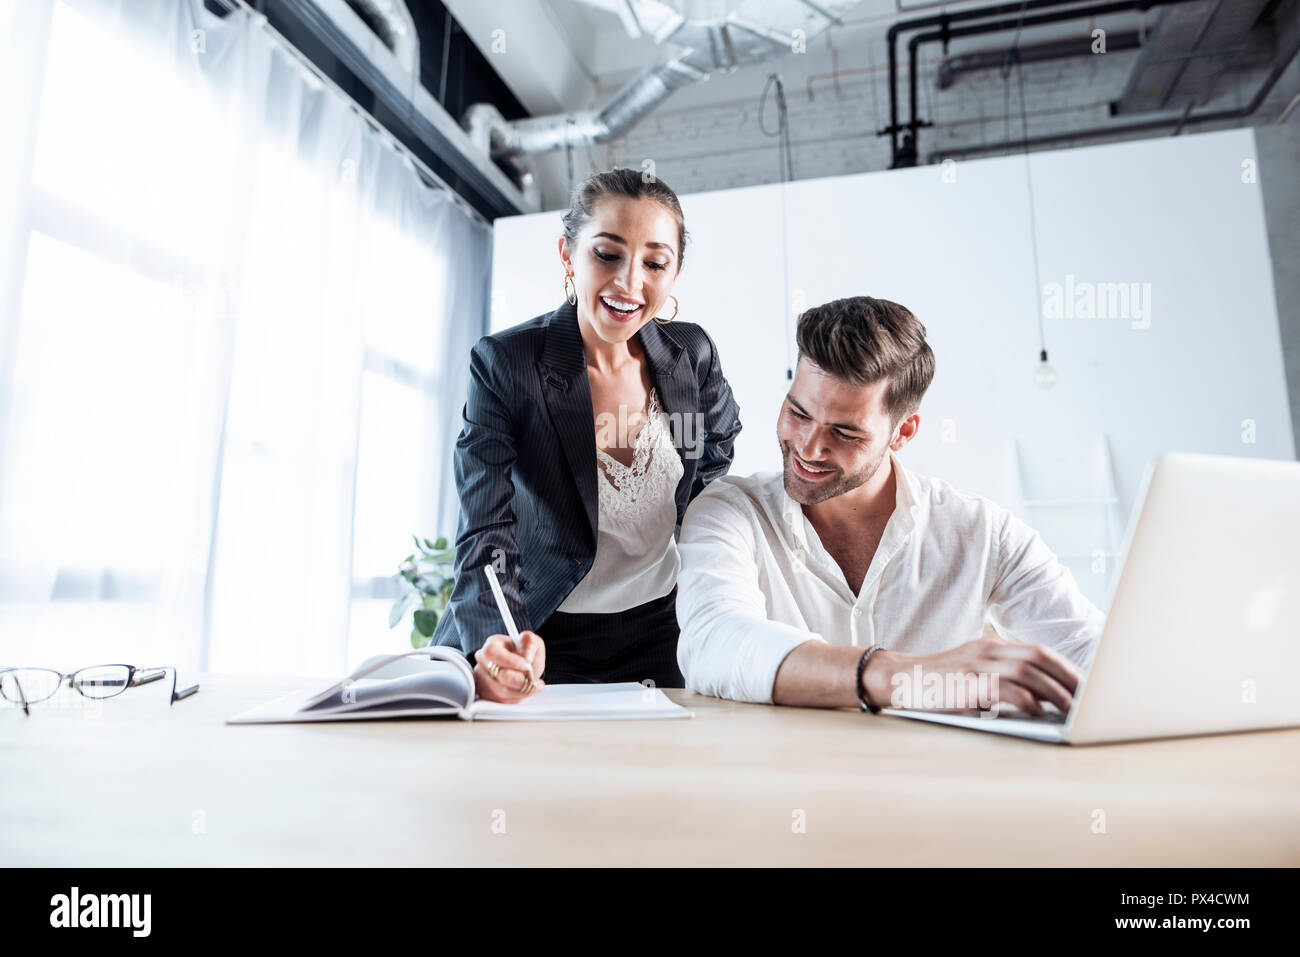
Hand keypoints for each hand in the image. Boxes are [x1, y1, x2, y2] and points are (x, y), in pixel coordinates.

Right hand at [473, 632, 545, 703]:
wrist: (523, 670)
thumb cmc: (524, 655)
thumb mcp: (533, 642)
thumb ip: (530, 643)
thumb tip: (526, 656)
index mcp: (492, 645)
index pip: (492, 652)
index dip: (510, 661)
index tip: (526, 665)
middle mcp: (483, 662)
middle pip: (498, 676)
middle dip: (521, 680)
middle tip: (533, 679)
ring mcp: (482, 680)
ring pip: (501, 692)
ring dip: (521, 691)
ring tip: (531, 685)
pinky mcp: (485, 695)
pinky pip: (501, 701)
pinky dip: (516, 698)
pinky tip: (523, 690)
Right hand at [866, 633, 1081, 714]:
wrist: (896, 678)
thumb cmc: (938, 682)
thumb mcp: (974, 671)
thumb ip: (1003, 676)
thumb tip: (1043, 697)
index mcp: (993, 645)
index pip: (1040, 651)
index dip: (1068, 668)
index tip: (1087, 687)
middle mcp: (987, 649)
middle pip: (1040, 657)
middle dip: (1069, 678)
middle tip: (1088, 700)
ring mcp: (975, 664)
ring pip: (1026, 670)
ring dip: (1053, 690)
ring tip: (1069, 709)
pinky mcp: (964, 682)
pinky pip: (1002, 687)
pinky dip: (1024, 698)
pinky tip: (1036, 710)